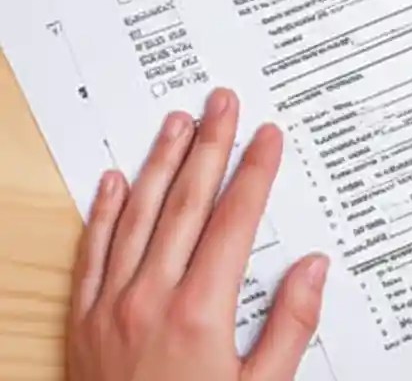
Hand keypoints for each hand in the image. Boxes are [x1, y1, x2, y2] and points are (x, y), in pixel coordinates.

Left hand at [67, 89, 327, 380]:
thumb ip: (290, 326)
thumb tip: (313, 267)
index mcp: (200, 313)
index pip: (234, 222)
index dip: (254, 173)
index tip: (268, 135)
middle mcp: (149, 298)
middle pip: (185, 203)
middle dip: (208, 146)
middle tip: (221, 101)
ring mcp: (109, 307)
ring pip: (136, 216)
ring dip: (158, 163)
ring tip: (176, 122)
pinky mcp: (81, 321)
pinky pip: (92, 252)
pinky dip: (104, 213)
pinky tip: (115, 181)